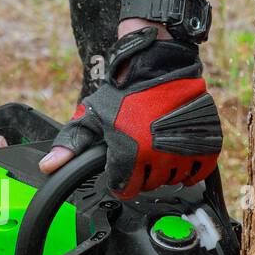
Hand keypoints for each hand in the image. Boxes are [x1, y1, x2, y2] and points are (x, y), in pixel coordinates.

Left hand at [39, 27, 222, 198]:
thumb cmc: (125, 92)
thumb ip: (71, 144)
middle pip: (149, 185)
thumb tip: (49, 167)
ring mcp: (183, 150)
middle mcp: (157, 155)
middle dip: (143, 175)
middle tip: (140, 156)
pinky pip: (198, 173)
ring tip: (158, 151)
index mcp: (128, 153)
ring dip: (166, 171)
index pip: (125, 189)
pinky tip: (179, 157)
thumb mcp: (93, 116)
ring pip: (173, 180)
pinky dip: (191, 170)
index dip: (120, 183)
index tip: (121, 173)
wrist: (158, 65)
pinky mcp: (204, 144)